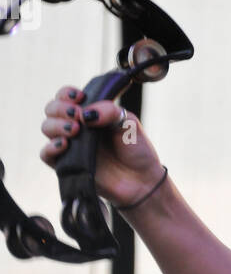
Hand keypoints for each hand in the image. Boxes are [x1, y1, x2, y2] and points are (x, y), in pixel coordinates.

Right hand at [40, 86, 165, 209]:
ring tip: (76, 130)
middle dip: (60, 108)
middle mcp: (76, 127)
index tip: (80, 97)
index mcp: (88, 113)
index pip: (65, 97)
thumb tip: (85, 113)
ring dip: (57, 125)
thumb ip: (109, 111)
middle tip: (78, 115)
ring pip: (47, 128)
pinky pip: (46, 154)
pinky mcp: (66, 165)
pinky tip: (63, 144)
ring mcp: (69, 146)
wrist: (141, 180)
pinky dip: (50, 147)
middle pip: (51, 110)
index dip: (67, 94)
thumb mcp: (128, 123)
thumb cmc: (135, 149)